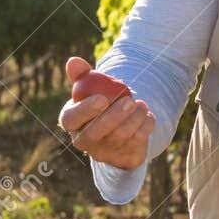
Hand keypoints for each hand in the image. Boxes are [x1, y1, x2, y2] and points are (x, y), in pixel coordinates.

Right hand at [59, 55, 154, 169]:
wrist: (120, 124)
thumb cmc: (100, 101)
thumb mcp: (90, 87)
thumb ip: (82, 74)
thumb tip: (74, 61)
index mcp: (71, 122)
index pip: (70, 119)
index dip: (84, 111)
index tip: (102, 98)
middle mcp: (84, 141)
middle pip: (94, 133)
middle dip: (113, 117)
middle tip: (129, 101)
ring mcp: (104, 152)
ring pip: (118, 138)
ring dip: (133, 120)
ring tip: (142, 104)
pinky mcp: (123, 157)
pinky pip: (135, 143)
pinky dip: (144, 127)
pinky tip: (148, 115)